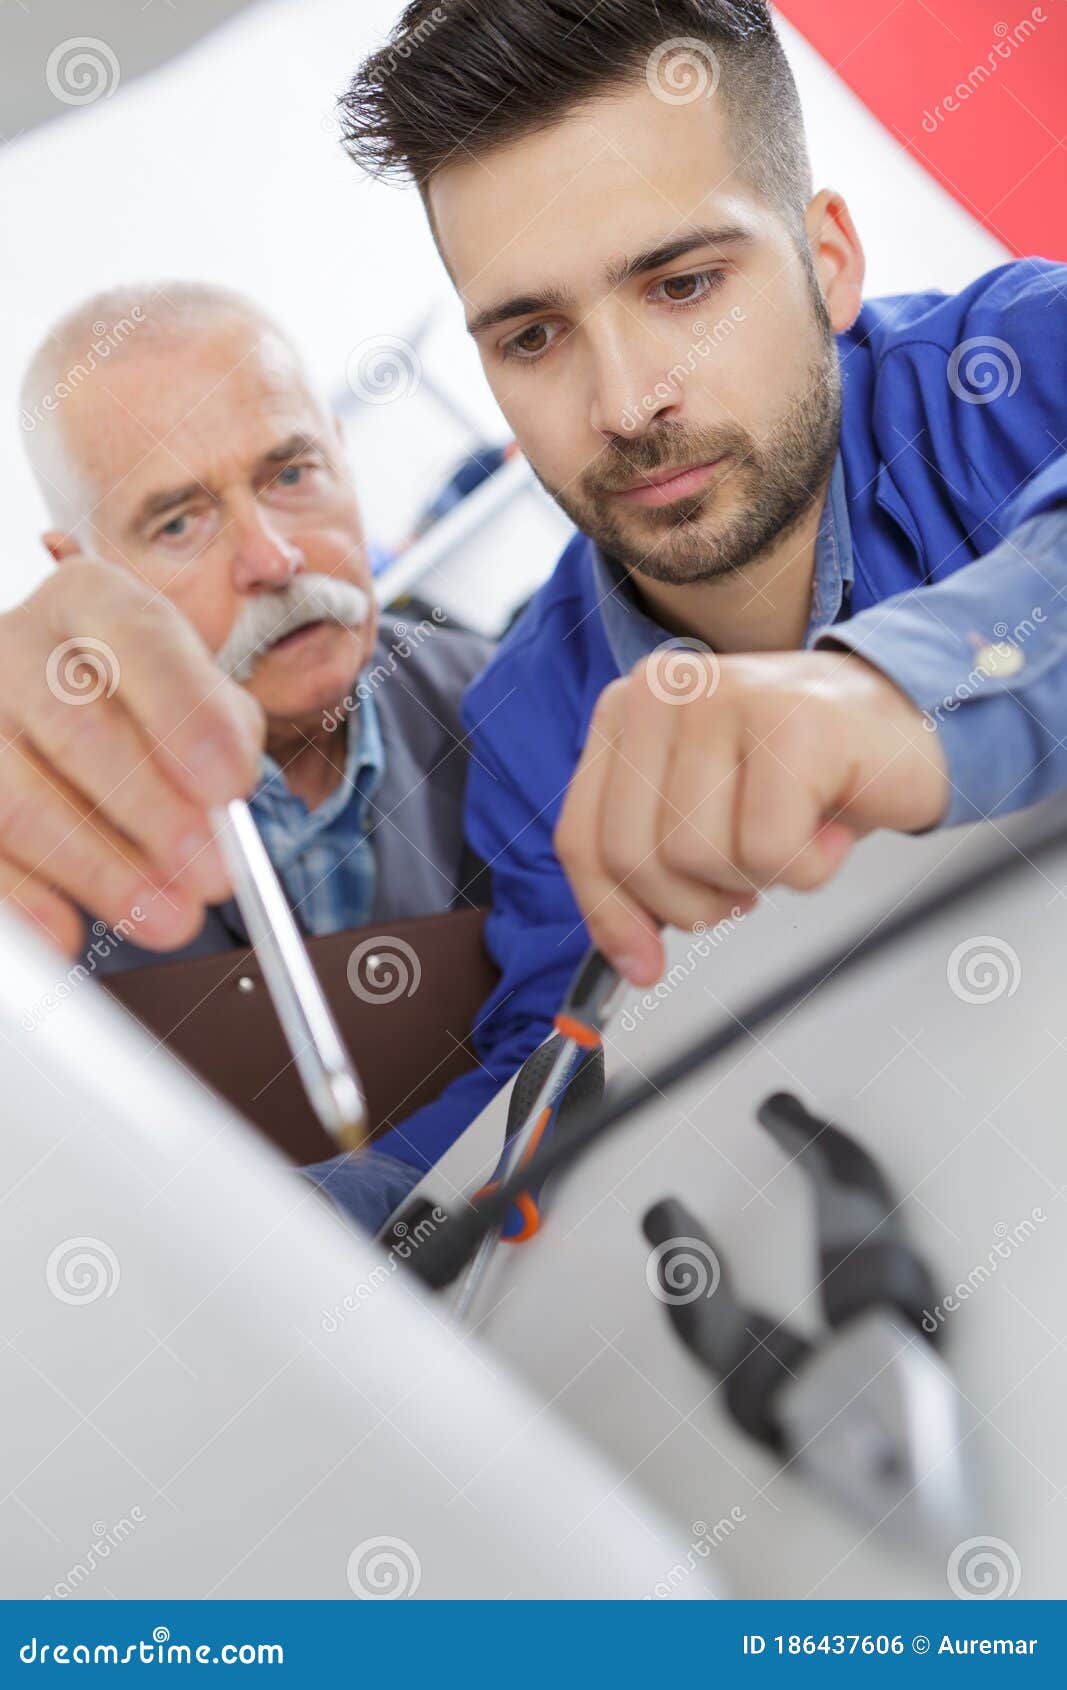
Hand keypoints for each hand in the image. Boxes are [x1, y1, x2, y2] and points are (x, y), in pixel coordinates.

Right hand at [0, 559, 263, 955]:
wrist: (60, 712)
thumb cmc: (143, 705)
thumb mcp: (202, 696)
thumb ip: (224, 733)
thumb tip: (223, 796)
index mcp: (90, 602)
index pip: (140, 642)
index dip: (186, 715)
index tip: (229, 783)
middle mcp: (14, 646)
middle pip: (76, 728)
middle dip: (152, 810)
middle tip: (211, 873)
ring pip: (17, 799)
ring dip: (99, 868)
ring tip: (169, 916)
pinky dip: (23, 896)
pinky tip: (66, 931)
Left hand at [554, 647, 948, 984]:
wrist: (907, 726)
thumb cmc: (804, 775)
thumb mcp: (704, 815)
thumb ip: (648, 869)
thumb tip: (630, 959)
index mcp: (627, 710)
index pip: (582, 837)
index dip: (609, 915)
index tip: (641, 964)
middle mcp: (665, 691)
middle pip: (635, 856)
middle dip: (695, 900)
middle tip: (745, 884)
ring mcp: (726, 697)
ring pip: (699, 855)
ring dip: (758, 877)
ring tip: (794, 836)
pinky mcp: (792, 721)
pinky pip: (771, 850)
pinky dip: (809, 869)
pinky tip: (829, 830)